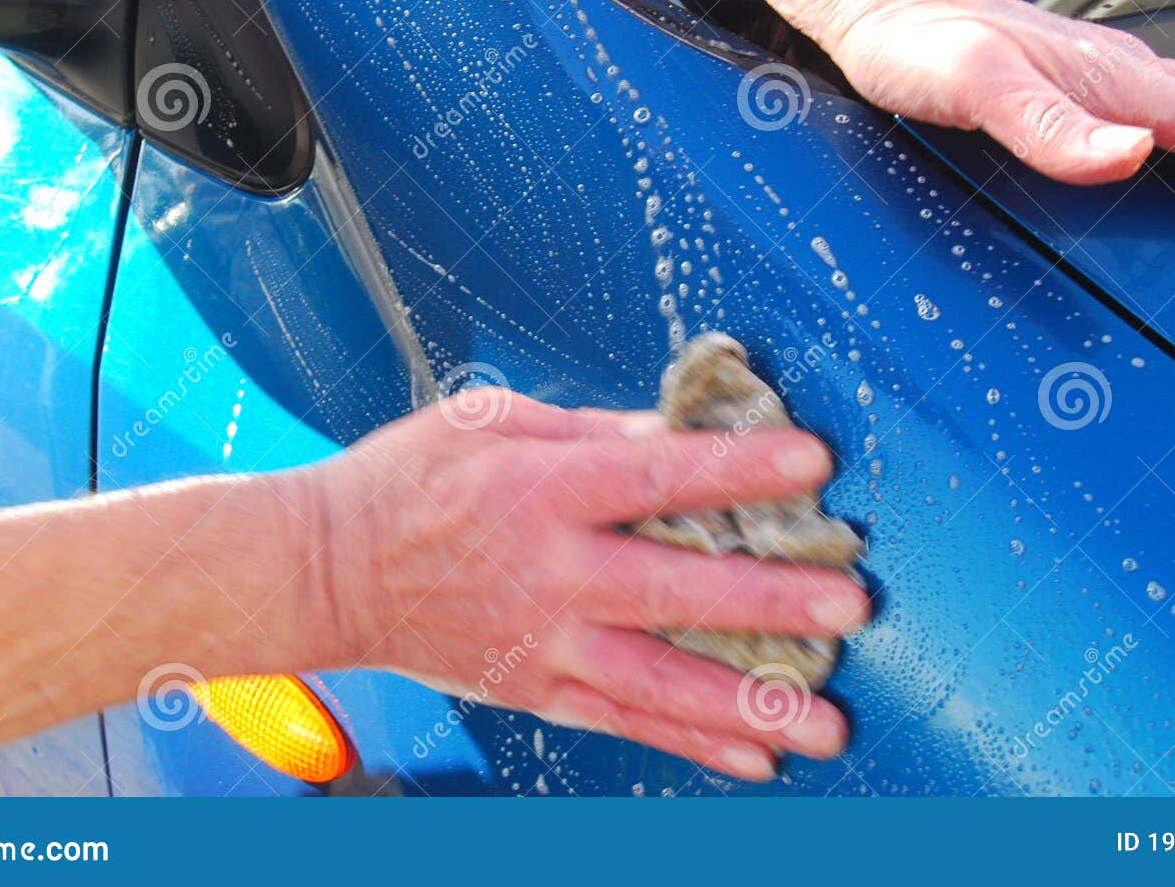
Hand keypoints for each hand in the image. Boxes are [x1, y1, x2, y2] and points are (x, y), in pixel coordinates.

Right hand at [295, 390, 869, 782]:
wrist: (325, 571)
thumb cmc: (405, 480)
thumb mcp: (487, 419)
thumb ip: (587, 427)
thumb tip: (671, 433)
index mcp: (542, 488)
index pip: (657, 477)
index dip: (737, 469)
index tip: (812, 463)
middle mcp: (552, 572)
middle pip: (674, 590)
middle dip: (768, 598)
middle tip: (849, 604)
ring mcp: (546, 642)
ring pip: (660, 680)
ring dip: (747, 699)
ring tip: (825, 720)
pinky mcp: (537, 688)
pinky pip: (623, 721)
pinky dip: (689, 741)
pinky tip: (754, 756)